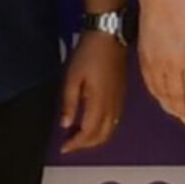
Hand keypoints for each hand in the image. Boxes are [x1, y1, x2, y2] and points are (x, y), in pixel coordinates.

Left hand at [56, 31, 128, 153]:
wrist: (109, 36)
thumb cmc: (88, 55)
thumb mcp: (72, 77)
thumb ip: (69, 102)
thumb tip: (66, 125)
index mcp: (99, 103)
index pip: (88, 133)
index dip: (76, 143)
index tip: (63, 147)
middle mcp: (112, 106)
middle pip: (101, 136)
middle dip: (85, 144)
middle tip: (70, 144)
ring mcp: (119, 101)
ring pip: (110, 130)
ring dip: (95, 138)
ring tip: (79, 137)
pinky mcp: (121, 95)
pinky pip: (115, 120)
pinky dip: (104, 129)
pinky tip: (93, 124)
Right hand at [139, 0, 184, 127]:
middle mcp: (173, 67)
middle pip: (177, 96)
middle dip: (183, 111)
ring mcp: (156, 63)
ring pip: (162, 93)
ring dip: (169, 105)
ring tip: (176, 113)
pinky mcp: (144, 58)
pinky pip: (150, 83)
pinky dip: (156, 94)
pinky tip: (160, 97)